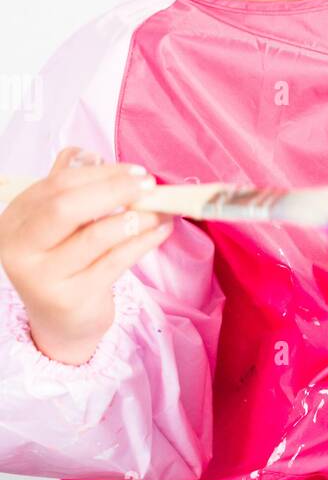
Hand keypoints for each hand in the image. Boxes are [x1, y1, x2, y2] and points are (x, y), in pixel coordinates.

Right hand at [0, 146, 174, 364]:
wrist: (62, 323)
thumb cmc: (64, 264)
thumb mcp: (58, 225)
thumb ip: (68, 188)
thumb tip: (90, 155)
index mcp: (14, 221)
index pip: (57, 185)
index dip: (99, 174)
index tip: (135, 170)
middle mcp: (21, 249)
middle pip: (67, 207)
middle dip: (114, 190)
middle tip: (148, 184)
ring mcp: (44, 277)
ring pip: (96, 236)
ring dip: (136, 217)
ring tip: (161, 210)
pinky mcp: (73, 299)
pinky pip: (116, 261)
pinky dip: (143, 242)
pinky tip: (160, 231)